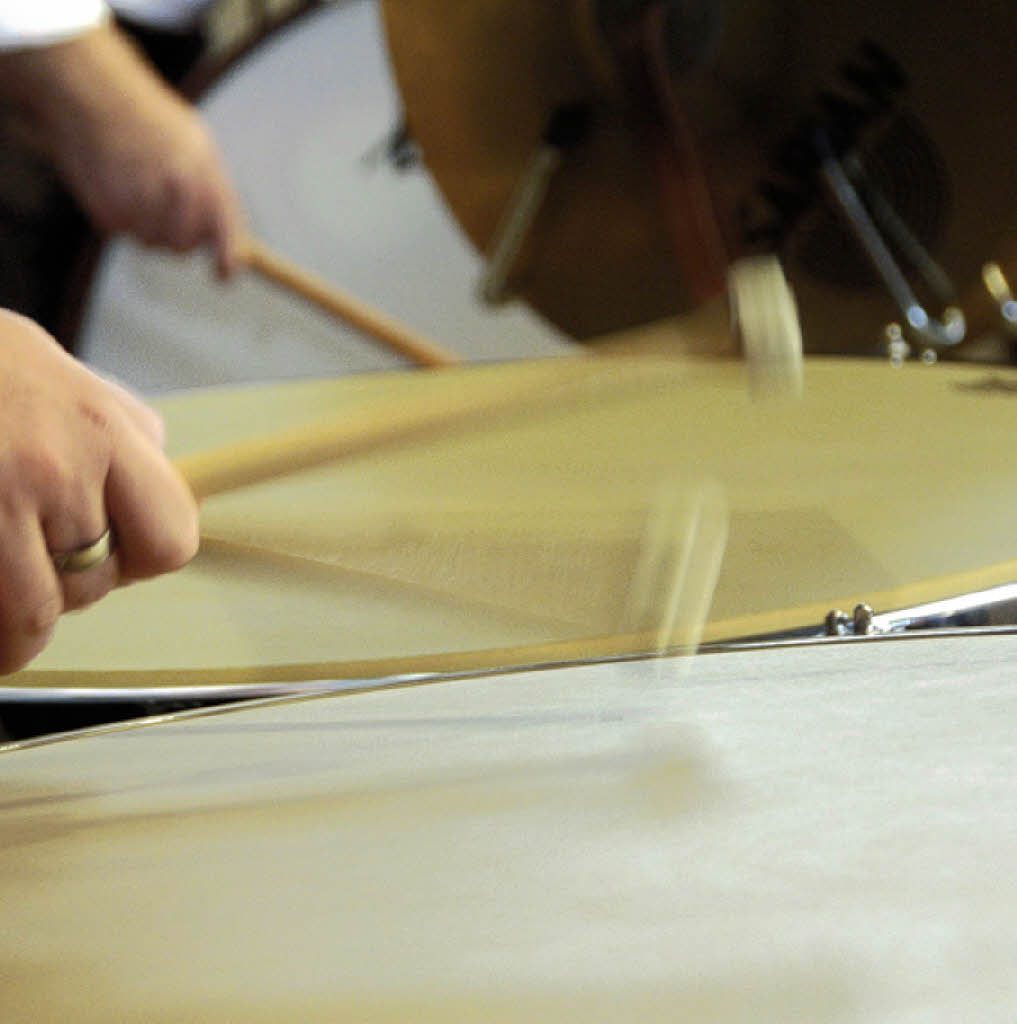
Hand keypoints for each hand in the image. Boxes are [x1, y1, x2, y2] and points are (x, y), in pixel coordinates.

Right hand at [0, 24, 246, 277]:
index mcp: (205, 177)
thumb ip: (215, 192)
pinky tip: (118, 183)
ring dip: (150, 226)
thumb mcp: (199, 145)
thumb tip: (225, 237)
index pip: (225, 233)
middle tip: (170, 208)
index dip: (228, 260)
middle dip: (182, 237)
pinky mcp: (108, 212)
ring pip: (153, 242)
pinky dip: (122, 215)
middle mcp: (176, 195)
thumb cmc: (149, 117)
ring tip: (140, 185)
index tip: (224, 274)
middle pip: (185, 246)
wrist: (92, 94)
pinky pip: (123, 231)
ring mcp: (140, 206)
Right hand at [0, 309, 198, 672]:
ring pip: (27, 619)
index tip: (112, 553)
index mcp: (99, 429)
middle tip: (22, 556)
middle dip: (60, 584)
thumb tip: (151, 488)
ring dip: (9, 621)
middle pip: (91, 586)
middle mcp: (50, 469)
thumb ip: (119, 431)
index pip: (168, 541)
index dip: (138, 556)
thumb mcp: (59, 373)